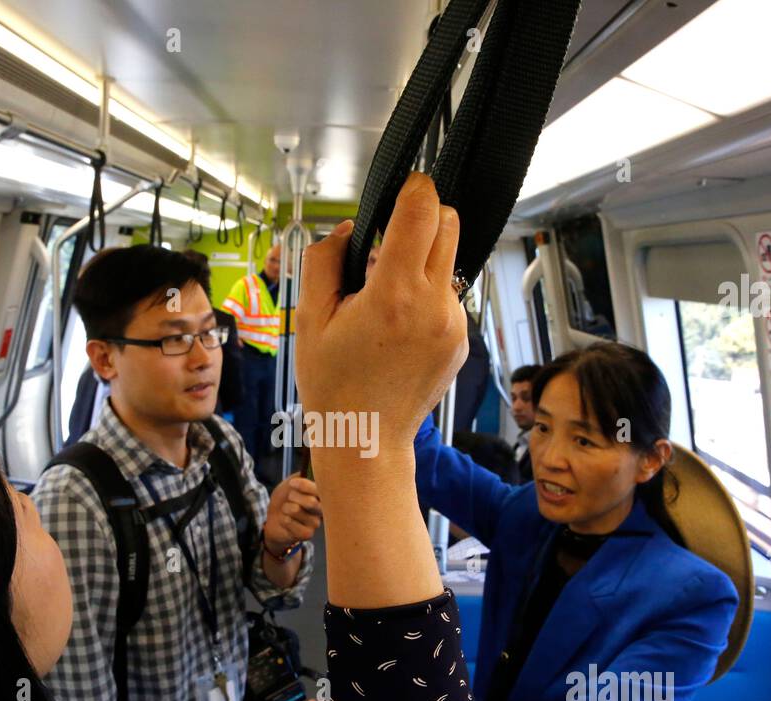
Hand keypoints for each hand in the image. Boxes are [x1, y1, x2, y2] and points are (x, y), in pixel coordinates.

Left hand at [264, 476, 321, 551]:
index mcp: (320, 495)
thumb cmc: (284, 500)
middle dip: (293, 497)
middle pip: (311, 502)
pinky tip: (286, 522)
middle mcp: (322, 509)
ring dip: (285, 509)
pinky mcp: (307, 534)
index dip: (304, 485)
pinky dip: (283, 520)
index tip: (293, 484)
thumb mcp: (289, 483)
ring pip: (296, 510)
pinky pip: (290, 522)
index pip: (320, 489)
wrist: (273, 519)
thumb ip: (300, 476)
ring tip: (287, 511)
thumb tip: (308, 471)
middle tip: (289, 499)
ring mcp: (316, 522)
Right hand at [295, 172, 465, 455]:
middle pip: (448, 224)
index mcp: (394, 294)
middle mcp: (433, 305)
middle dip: (422, 220)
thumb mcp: (309, 318)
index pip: (422, 211)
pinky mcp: (461, 341)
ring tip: (385, 302)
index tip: (401, 189)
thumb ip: (325, 261)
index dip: (412, 189)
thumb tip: (351, 229)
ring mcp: (453, 325)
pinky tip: (398, 329)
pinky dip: (427, 297)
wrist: (365, 439)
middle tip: (389, 242)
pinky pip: (448, 297)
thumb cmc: (332, 384)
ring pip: (448, 262)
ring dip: (422, 263)